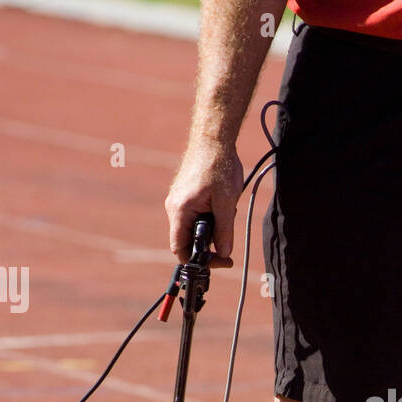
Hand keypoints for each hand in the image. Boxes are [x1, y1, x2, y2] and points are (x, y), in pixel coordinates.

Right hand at [165, 140, 243, 267]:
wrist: (213, 140)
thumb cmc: (218, 166)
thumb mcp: (226, 202)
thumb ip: (225, 230)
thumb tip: (224, 253)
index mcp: (180, 211)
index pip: (179, 249)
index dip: (197, 261)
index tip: (219, 261)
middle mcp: (174, 208)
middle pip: (186, 241)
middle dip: (207, 245)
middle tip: (227, 244)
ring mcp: (178, 202)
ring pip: (192, 229)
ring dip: (210, 230)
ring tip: (226, 214)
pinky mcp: (184, 196)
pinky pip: (194, 217)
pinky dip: (208, 218)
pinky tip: (221, 206)